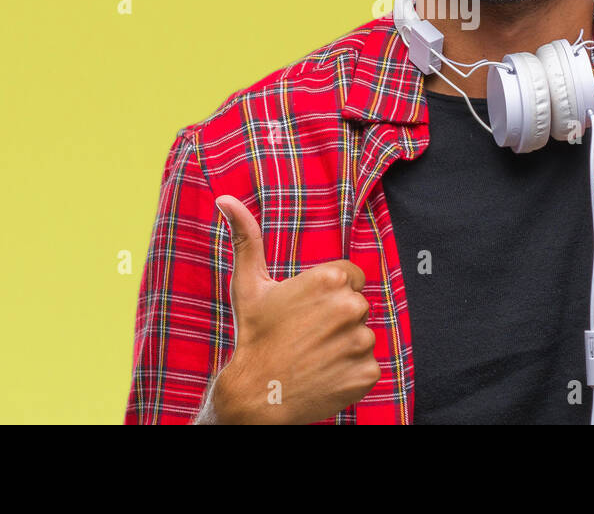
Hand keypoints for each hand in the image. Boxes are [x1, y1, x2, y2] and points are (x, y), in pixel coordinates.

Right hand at [209, 195, 380, 423]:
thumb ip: (246, 237)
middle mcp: (350, 307)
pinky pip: (368, 366)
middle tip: (307, 334)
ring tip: (313, 355)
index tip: (309, 309)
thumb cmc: (253, 336)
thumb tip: (225, 199)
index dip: (330, 293)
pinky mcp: (367, 373)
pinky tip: (325, 374)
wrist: (256, 395)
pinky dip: (351, 372)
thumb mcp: (248, 284)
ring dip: (345, 345)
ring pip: (363, 336)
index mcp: (329, 279)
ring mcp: (360, 341)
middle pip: (357, 305)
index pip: (352, 277)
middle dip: (338, 317)